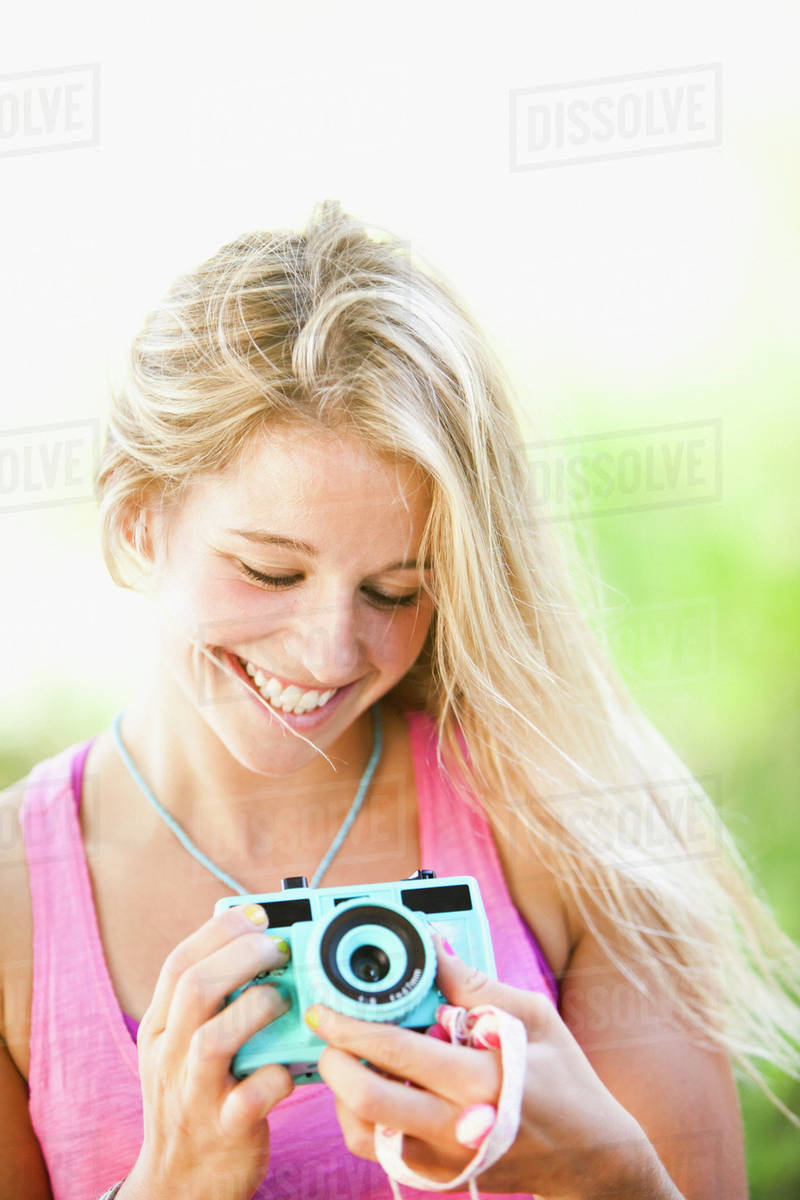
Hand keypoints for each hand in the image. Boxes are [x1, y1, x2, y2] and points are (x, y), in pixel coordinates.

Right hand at [121, 905, 293, 1199]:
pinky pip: (250, 1096)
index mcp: (159, 1030)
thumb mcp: (180, 1048)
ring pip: (214, 1039)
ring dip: (258, 1008)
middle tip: (279, 950)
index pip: (178, 964)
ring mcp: (195, 1096)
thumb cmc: (193, 1099)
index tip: (257, 917)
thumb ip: (208, 1003)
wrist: (179, 1183)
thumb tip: (257, 944)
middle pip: (195, 989)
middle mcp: (170, 1058)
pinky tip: (288, 1067)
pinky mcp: (226, 1131)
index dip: (220, 931)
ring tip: (284, 1001)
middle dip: (244, 957)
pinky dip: (275, 1076)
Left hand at [310, 934, 648, 1197]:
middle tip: (329, 1033)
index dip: (350, 1025)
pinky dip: (364, 1120)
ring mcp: (444, 1157)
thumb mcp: (531, 1016)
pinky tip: (376, 1088)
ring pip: (363, 1133)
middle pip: (366, 1099)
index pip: (395, 1049)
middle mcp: (455, 1125)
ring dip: (342, 1094)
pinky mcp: (440, 1175)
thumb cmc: (564, 1079)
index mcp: (479, 1078)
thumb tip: (431, 945)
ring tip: (349, 1060)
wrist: (590, 1155)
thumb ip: (473, 983)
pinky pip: (381, 1151)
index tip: (326, 1007)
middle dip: (333, 1060)